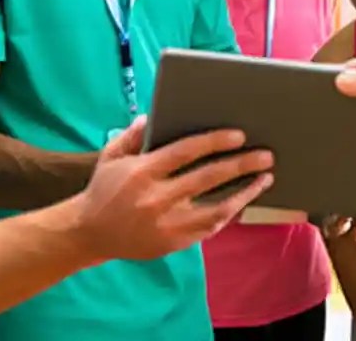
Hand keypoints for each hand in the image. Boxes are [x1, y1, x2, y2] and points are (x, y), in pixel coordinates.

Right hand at [73, 116, 274, 261]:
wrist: (90, 233)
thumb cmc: (105, 188)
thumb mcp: (112, 155)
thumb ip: (134, 134)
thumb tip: (154, 114)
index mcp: (143, 171)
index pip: (187, 152)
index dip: (215, 142)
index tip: (239, 135)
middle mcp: (157, 198)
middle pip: (209, 178)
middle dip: (241, 164)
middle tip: (265, 155)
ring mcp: (167, 223)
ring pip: (217, 207)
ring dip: (245, 192)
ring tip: (264, 179)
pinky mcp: (174, 242)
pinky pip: (209, 227)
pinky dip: (229, 214)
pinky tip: (243, 201)